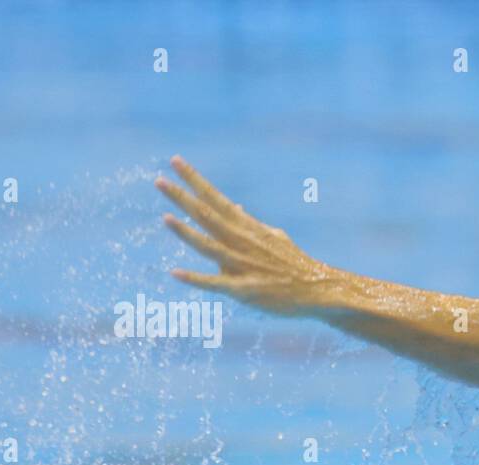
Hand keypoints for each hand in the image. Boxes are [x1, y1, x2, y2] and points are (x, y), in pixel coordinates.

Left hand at [157, 155, 336, 314]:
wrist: (319, 289)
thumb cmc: (294, 264)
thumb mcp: (274, 236)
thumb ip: (249, 223)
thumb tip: (234, 206)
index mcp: (248, 228)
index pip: (216, 199)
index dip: (195, 180)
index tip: (175, 162)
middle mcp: (243, 242)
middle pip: (208, 217)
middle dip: (183, 199)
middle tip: (159, 181)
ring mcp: (243, 265)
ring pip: (209, 246)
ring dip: (187, 233)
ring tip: (166, 218)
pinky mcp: (245, 290)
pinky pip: (216, 283)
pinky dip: (196, 279)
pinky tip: (176, 273)